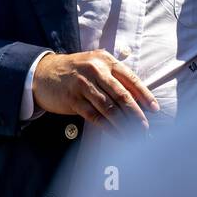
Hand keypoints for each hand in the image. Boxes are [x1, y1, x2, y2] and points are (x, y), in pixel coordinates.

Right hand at [31, 50, 159, 133]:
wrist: (43, 73)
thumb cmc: (75, 71)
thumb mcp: (95, 64)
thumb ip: (114, 76)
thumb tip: (138, 98)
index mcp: (106, 61)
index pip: (131, 79)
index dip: (144, 95)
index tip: (154, 109)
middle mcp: (96, 70)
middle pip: (122, 95)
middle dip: (136, 114)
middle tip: (145, 127)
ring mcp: (84, 85)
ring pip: (110, 108)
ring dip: (124, 124)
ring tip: (134, 135)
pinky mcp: (73, 99)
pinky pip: (95, 117)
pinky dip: (108, 128)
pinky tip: (117, 135)